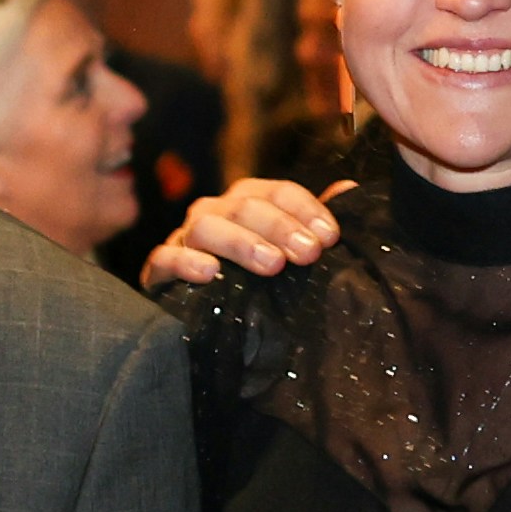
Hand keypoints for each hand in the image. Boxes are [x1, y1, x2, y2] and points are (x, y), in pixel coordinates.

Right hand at [138, 176, 347, 288]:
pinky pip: (165, 258)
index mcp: (248, 202)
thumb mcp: (292, 251)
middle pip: (245, 204)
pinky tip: (209, 273)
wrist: (207, 321)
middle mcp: (215, 212)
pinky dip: (185, 261)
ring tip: (272, 265)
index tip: (331, 237)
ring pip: (207, 226)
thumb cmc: (257, 280)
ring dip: (241, 242)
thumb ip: (316, 223)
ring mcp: (185, 238)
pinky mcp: (160, 270)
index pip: (278, 191)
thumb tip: (349, 190)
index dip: (306, 209)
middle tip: (307, 254)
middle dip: (281, 227)